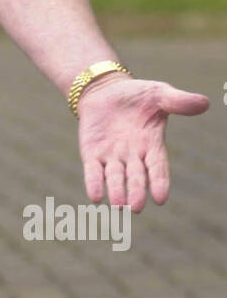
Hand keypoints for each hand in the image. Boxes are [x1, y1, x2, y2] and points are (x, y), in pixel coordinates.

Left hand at [77, 75, 208, 211]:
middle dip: (136, 191)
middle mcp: (132, 155)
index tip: (160, 198)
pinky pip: (93, 171)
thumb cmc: (137, 95)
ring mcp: (111, 156)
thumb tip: (205, 102)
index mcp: (152, 145)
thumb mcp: (159, 94)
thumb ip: (178, 101)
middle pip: (135, 176)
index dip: (159, 182)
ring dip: (116, 191)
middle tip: (136, 207)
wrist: (105, 89)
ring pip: (114, 177)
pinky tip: (95, 197)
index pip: (157, 166)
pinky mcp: (91, 153)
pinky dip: (94, 183)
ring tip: (118, 206)